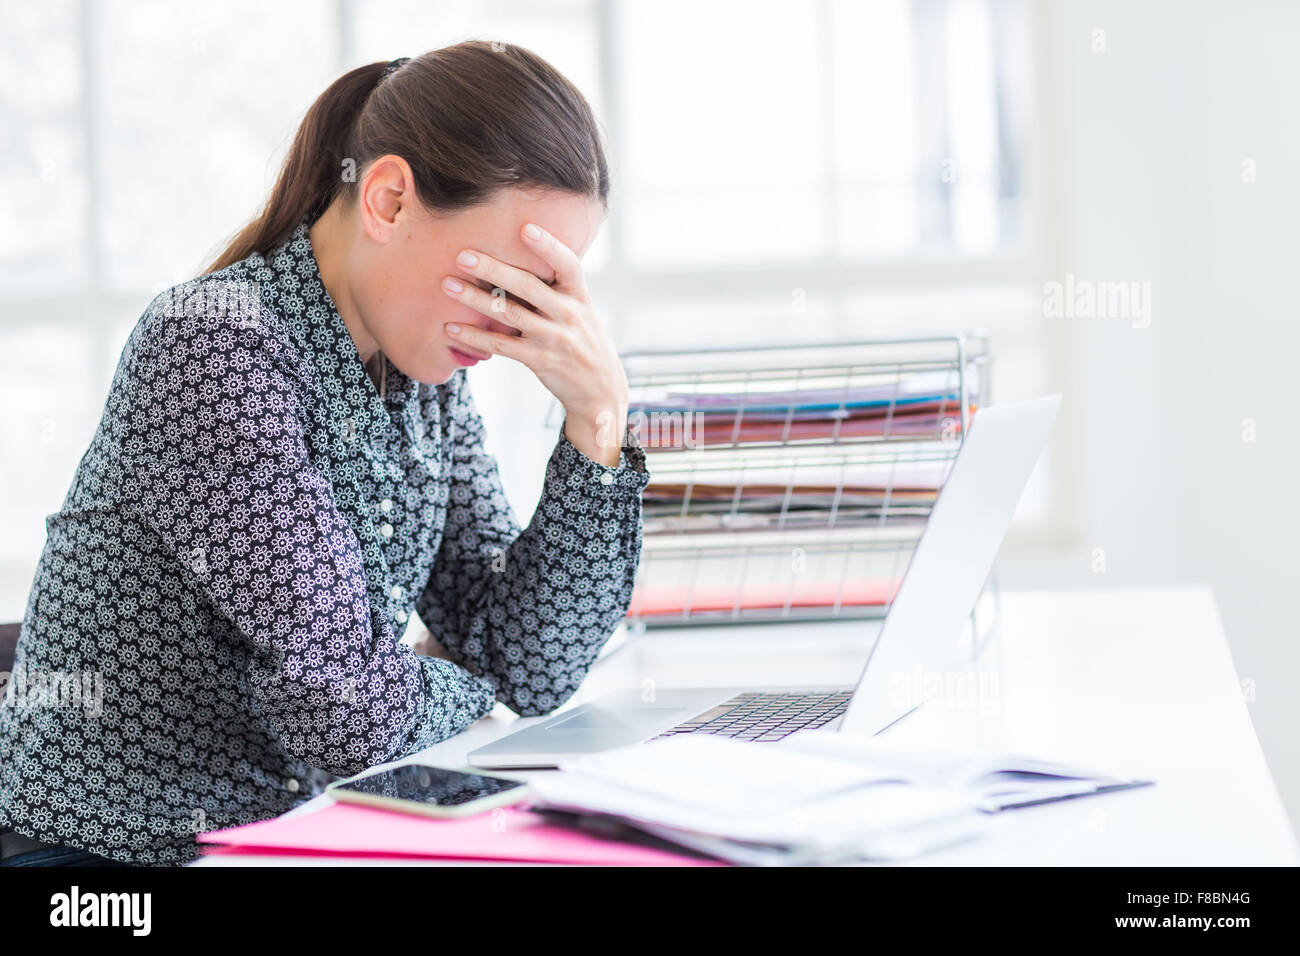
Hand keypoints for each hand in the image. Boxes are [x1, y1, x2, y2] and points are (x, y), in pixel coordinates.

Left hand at [440, 223, 628, 465]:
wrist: (600, 389)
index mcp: (580, 296)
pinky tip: (452, 328)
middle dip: (493, 269)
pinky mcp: (539, 360)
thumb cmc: (583, 341)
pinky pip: (502, 346)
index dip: (548, 246)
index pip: (568, 265)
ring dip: (475, 299)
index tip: (525, 228)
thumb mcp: (582, 311)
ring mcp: (553, 339)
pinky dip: (475, 336)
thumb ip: (557, 289)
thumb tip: (521, 258)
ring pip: (509, 314)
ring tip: (448, 285)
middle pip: (528, 286)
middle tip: (463, 255)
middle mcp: (568, 314)